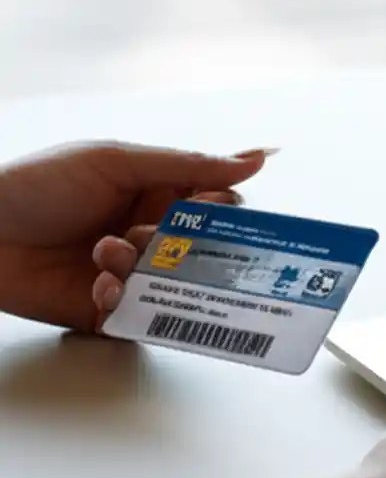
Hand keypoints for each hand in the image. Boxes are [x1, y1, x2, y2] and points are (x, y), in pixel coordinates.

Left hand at [0, 141, 271, 331]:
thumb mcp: (116, 161)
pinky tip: (97, 285)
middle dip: (184, 249)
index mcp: (158, 194)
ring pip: (176, 287)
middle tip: (151, 238)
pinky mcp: (110, 311)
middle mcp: (151, 235)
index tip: (210, 217)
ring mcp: (133, 275)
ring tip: (108, 256)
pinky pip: (142, 318)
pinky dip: (125, 302)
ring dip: (147, 271)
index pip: (219, 209)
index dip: (222, 216)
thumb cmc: (34, 186)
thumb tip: (258, 158)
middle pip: (206, 253)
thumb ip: (189, 165)